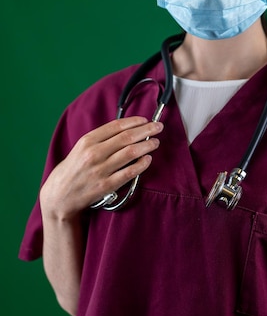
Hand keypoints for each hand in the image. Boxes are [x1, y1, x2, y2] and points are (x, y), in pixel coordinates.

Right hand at [40, 116, 163, 219]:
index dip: (134, 121)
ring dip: (147, 145)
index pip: (116, 126)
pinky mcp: (106, 186)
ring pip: (131, 153)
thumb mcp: (81, 148)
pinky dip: (142, 164)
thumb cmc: (73, 170)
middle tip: (158, 127)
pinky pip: (129, 172)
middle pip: (127, 137)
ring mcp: (101, 170)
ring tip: (156, 142)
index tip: (145, 120)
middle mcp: (94, 153)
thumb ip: (100, 139)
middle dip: (146, 130)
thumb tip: (125, 129)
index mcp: (87, 141)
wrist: (59, 196)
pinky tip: (148, 159)